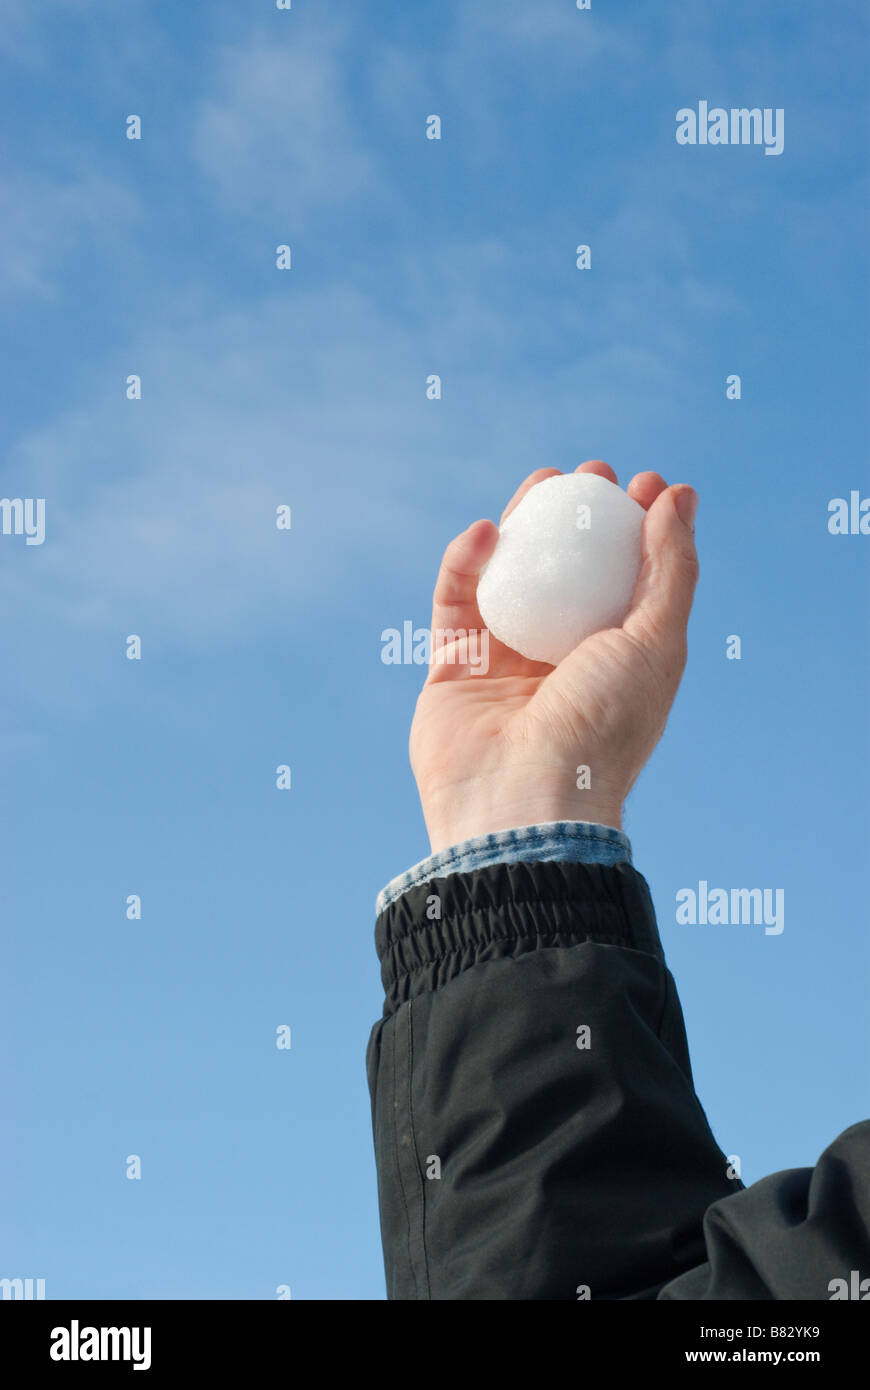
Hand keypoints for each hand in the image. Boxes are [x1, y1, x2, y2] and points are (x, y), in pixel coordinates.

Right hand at [410, 461, 698, 852]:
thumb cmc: (603, 729)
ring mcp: (506, 663)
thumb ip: (670, 570)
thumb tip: (677, 498)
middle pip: (572, 573)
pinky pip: (456, 601)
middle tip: (591, 476)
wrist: (523, 802)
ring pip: (512, 578)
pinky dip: (467, 562)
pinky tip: (487, 530)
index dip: (641, 528)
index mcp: (620, 662)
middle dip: (582, 519)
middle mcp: (564, 660)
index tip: (646, 484)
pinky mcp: (453, 667)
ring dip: (526, 526)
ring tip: (543, 482)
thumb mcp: (658, 643)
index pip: (633, 581)